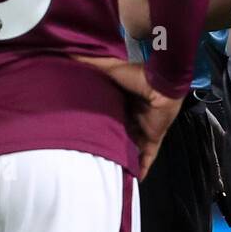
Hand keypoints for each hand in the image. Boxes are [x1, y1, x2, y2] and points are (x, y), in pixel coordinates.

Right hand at [79, 57, 184, 178]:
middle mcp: (131, 118)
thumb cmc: (137, 76)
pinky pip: (147, 157)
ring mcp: (143, 129)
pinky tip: (132, 180)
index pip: (105, 118)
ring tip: (105, 174)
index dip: (94, 126)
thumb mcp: (109, 68)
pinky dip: (142, 168)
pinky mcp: (154, 138)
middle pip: (116, 135)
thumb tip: (67, 51)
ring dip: (122, 160)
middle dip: (106, 146)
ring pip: (130, 149)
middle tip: (88, 160)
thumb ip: (90, 62)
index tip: (78, 136)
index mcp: (120, 103)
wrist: (163, 83)